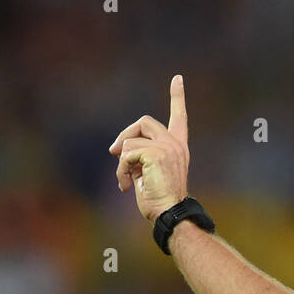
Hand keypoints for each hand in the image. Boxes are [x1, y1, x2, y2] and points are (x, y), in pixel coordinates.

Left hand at [109, 74, 189, 222]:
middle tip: (114, 153)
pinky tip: (126, 186)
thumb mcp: (151, 173)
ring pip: (130, 142)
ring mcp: (167, 147)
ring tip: (126, 182)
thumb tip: (118, 149)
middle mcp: (175, 143)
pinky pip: (127, 154)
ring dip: (122, 164)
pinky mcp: (156, 154)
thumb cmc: (160, 200)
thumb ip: (142, 156)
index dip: (177, 97)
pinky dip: (122, 171)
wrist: (170, 214)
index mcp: (178, 146)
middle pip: (144, 121)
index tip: (177, 78)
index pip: (179, 117)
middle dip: (125, 135)